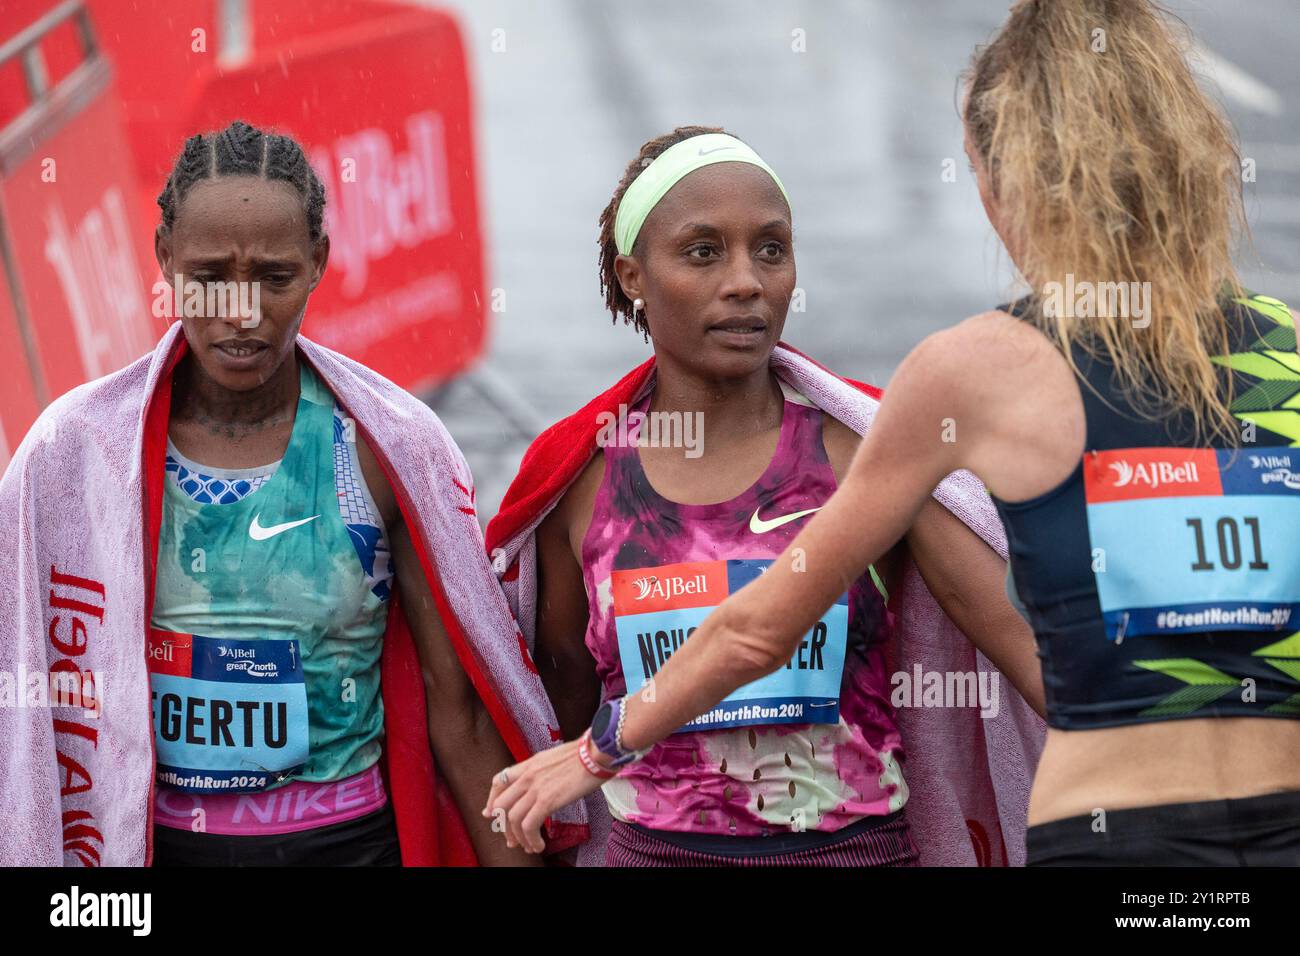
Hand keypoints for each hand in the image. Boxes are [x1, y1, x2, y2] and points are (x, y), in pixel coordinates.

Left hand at [482, 738, 611, 853]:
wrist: (596, 753)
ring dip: (519, 838)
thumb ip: (544, 770)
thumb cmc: (585, 755)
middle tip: (512, 840)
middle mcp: (527, 775)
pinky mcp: (547, 800)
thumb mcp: (556, 757)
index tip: (491, 813)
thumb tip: (546, 781)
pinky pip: (529, 826)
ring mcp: (535, 788)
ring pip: (513, 819)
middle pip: (501, 804)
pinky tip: (539, 845)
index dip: (491, 800)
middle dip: (503, 826)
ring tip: (529, 847)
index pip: (499, 781)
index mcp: (529, 764)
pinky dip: (531, 839)